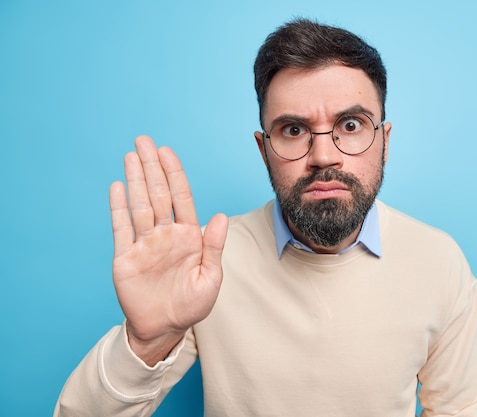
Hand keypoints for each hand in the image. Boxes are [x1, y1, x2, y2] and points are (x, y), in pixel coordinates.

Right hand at [109, 135, 227, 365]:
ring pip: (139, 205)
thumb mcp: (210, 278)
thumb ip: (213, 246)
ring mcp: (144, 243)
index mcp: (189, 236)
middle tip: (143, 141)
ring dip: (135, 180)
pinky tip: (117, 187)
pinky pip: (121, 228)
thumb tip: (220, 215)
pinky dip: (118, 207)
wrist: (165, 328)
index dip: (174, 174)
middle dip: (151, 167)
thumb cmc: (192, 304)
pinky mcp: (125, 257)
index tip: (166, 151)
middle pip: (158, 194)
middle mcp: (165, 234)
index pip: (181, 198)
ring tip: (130, 156)